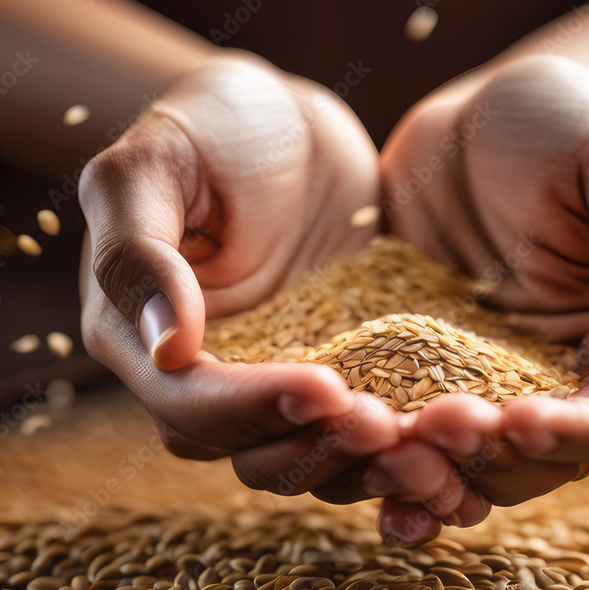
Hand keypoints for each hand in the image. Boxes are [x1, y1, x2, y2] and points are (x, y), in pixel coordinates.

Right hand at [78, 53, 410, 499]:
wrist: (286, 124)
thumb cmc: (212, 124)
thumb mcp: (159, 163)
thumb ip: (140, 250)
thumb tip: (165, 348)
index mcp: (140, 337)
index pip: (189, 403)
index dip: (252, 407)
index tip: (325, 386)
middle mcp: (202, 377)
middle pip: (249, 451)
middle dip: (317, 447)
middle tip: (388, 426)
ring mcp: (271, 380)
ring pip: (307, 456)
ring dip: (363, 465)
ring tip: (426, 448)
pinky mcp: (334, 373)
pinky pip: (360, 429)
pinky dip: (398, 448)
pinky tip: (448, 445)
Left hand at [375, 55, 588, 541]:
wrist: (472, 123)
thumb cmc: (562, 125)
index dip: (572, 431)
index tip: (522, 422)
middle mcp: (545, 376)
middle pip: (531, 461)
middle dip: (486, 461)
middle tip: (434, 430)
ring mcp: (475, 381)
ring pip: (460, 462)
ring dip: (426, 475)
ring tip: (384, 458)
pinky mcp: (411, 369)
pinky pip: (397, 427)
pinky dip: (375, 455)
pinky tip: (339, 456)